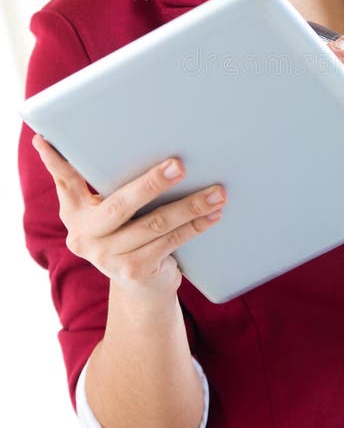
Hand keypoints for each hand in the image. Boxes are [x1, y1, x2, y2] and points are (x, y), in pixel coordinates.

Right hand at [32, 136, 226, 297]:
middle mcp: (85, 235)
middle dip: (152, 183)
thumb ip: (112, 186)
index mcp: (75, 212)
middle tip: (179, 165)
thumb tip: (139, 139)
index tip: (43, 138)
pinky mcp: (132, 271)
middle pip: (121, 204)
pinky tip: (213, 214)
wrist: (142, 289)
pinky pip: (169, 242)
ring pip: (154, 224)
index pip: (64, 181)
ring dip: (190, 206)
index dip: (54, 160)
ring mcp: (107, 257)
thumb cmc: (130, 235)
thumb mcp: (113, 213)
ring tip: (217, 192)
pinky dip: (194, 226)